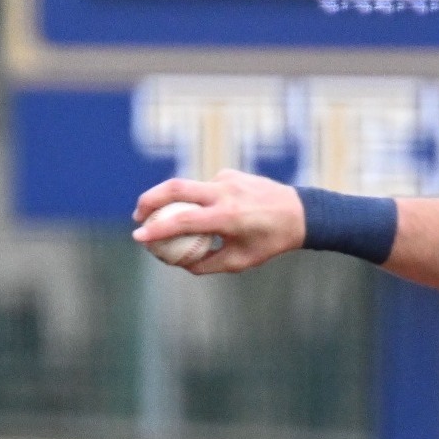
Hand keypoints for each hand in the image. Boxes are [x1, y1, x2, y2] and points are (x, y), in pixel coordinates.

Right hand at [131, 169, 305, 274]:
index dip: (157, 229)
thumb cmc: (270, 242)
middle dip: (149, 200)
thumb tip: (179, 264)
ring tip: (162, 216)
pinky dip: (199, 200)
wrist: (300, 213)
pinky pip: (205, 187)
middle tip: (138, 216)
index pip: (183, 220)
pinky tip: (211, 211)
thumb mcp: (241, 261)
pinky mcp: (229, 173)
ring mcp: (227, 179)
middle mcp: (225, 193)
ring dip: (171, 200)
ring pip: (188, 186)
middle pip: (175, 188)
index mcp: (228, 217)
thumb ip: (208, 264)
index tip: (138, 237)